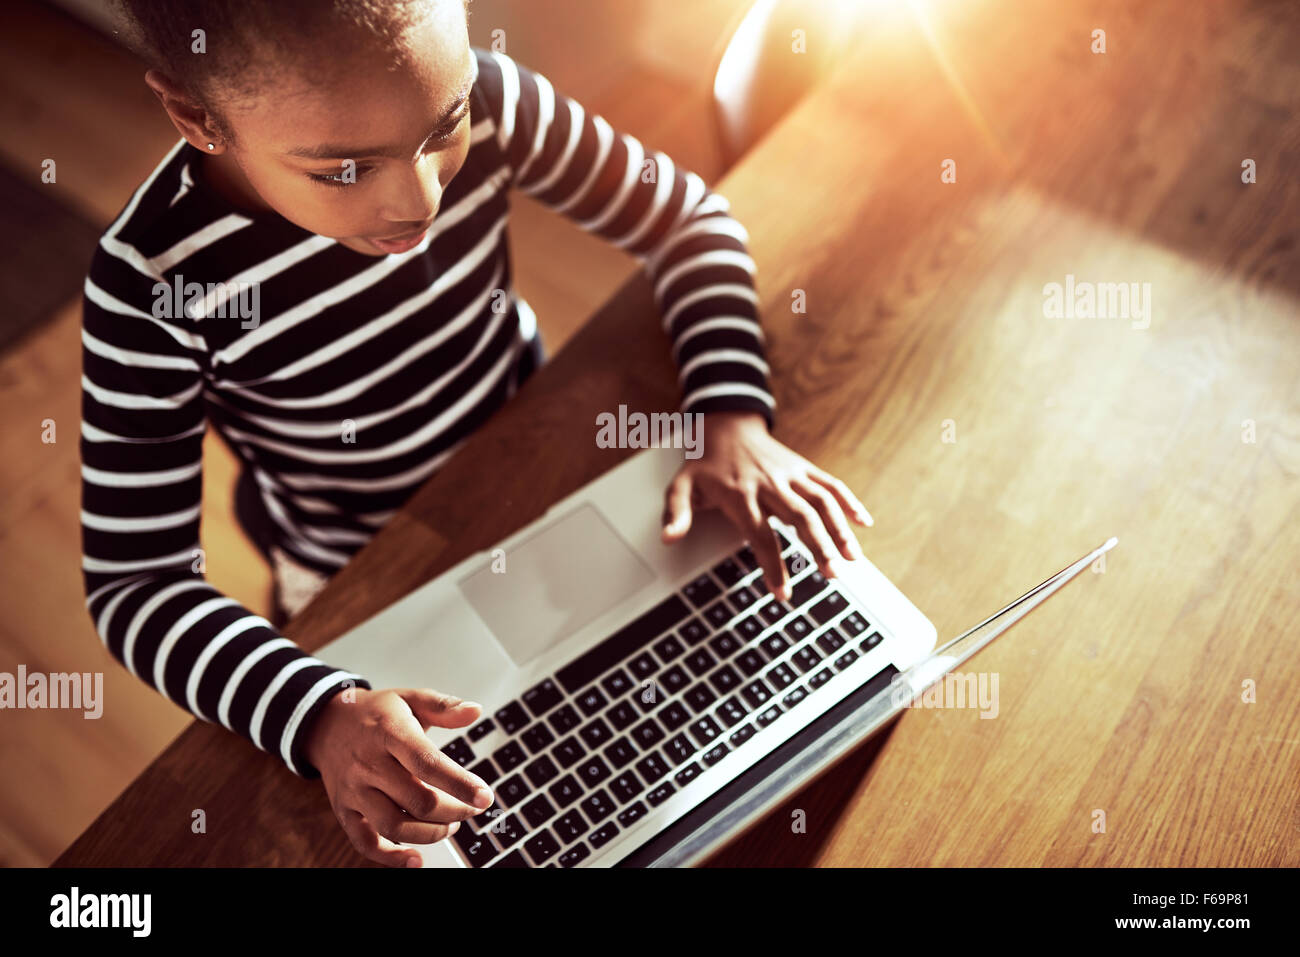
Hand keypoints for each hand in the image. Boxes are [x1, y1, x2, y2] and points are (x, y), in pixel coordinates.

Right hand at [304, 686, 493, 867]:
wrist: (327, 724)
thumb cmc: (376, 713)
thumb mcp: (410, 697)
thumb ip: (444, 706)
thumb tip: (475, 711)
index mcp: (389, 732)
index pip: (427, 763)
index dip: (459, 783)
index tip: (485, 797)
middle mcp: (368, 764)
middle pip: (417, 801)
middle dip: (454, 810)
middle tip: (471, 807)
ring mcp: (354, 790)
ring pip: (394, 826)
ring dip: (431, 833)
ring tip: (451, 824)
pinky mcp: (344, 811)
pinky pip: (365, 843)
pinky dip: (391, 858)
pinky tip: (416, 858)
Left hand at [661, 410, 872, 600]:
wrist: (726, 424)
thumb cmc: (705, 463)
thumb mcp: (682, 485)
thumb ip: (676, 512)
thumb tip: (668, 538)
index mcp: (740, 494)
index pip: (760, 536)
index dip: (772, 566)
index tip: (783, 593)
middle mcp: (770, 484)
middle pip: (799, 518)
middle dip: (818, 547)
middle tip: (832, 576)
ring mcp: (791, 474)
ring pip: (821, 502)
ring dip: (839, 530)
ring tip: (853, 559)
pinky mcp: (804, 468)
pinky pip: (831, 484)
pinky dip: (849, 502)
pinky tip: (864, 523)